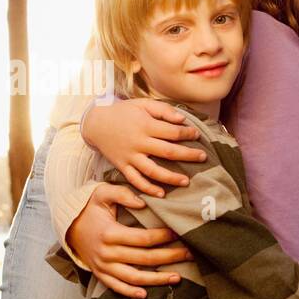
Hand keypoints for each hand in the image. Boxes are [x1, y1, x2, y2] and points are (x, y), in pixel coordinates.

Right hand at [66, 182, 194, 298]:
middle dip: (170, 257)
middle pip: (145, 259)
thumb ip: (122, 193)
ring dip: (157, 280)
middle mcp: (107, 253)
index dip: (163, 237)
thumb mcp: (101, 194)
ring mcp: (103, 267)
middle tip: (190, 254)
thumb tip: (144, 203)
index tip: (178, 232)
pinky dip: (131, 293)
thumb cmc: (89, 209)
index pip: (143, 239)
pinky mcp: (100, 274)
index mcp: (110, 233)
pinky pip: (117, 287)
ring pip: (134, 278)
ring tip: (177, 277)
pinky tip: (147, 294)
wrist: (68, 227)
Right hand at [82, 97, 207, 197]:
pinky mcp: (122, 166)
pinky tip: (161, 194)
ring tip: (186, 181)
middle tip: (203, 158)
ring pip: (153, 170)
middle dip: (187, 156)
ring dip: (171, 178)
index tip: (197, 135)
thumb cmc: (123, 112)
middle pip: (167, 152)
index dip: (187, 134)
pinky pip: (135, 181)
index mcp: (145, 125)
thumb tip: (182, 119)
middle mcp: (138, 142)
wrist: (95, 123)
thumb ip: (163, 110)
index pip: (172, 132)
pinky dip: (147, 189)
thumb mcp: (142, 104)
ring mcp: (130, 157)